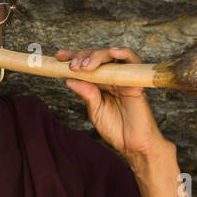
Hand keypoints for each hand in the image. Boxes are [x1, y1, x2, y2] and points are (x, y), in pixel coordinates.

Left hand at [57, 46, 165, 161]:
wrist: (132, 144)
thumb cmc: (115, 128)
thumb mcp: (95, 111)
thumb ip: (86, 94)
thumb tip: (70, 79)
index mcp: (100, 83)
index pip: (86, 64)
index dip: (73, 57)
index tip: (59, 56)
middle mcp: (112, 77)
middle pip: (98, 56)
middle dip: (83, 56)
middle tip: (73, 66)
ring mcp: (124, 78)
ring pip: (113, 55)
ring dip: (99, 55)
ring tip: (87, 65)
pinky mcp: (136, 82)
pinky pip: (134, 62)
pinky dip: (124, 53)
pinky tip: (113, 52)